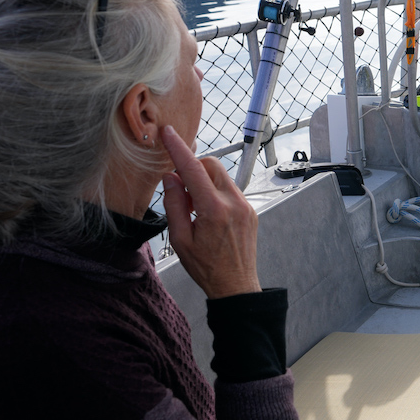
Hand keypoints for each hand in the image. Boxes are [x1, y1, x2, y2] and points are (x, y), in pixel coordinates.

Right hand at [161, 125, 260, 298]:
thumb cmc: (206, 267)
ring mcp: (245, 205)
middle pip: (211, 165)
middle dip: (193, 169)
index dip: (178, 149)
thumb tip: (170, 177)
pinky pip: (229, 189)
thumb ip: (174, 205)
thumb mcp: (180, 239)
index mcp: (214, 210)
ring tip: (195, 210)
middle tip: (181, 191)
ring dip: (204, 181)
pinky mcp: (250, 210)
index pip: (194, 169)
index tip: (168, 133)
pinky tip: (208, 215)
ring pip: (221, 176)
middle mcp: (234, 203)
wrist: (236, 286)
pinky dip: (215, 192)